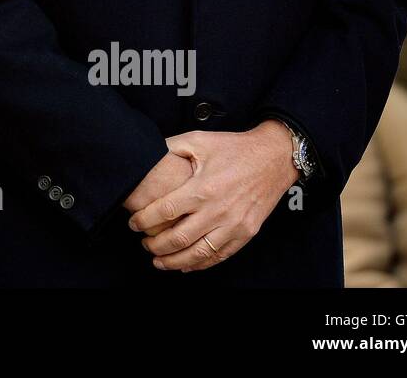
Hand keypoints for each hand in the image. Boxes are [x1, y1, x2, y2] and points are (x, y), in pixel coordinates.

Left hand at [127, 120, 297, 271]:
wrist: (273, 157)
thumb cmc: (234, 147)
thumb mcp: (198, 140)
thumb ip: (171, 147)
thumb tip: (146, 153)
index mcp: (202, 188)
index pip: (165, 212)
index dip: (144, 220)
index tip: (133, 224)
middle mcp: (218, 211)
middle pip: (178, 239)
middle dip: (156, 246)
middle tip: (144, 244)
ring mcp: (234, 225)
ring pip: (198, 254)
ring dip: (175, 262)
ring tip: (159, 261)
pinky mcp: (246, 233)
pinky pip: (220, 255)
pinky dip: (201, 264)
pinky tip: (186, 265)